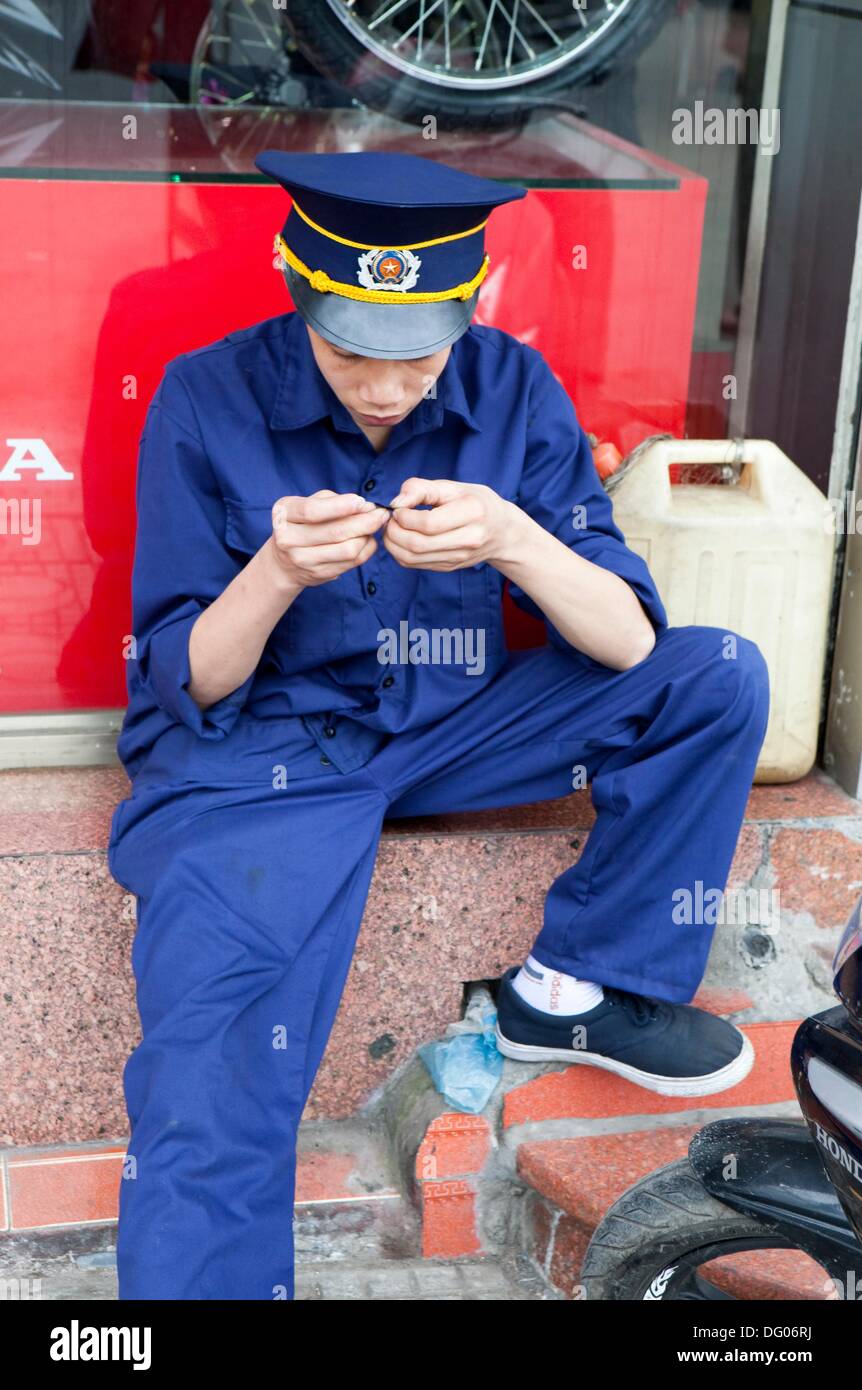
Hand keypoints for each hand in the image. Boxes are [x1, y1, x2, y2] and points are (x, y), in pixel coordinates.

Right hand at [269, 490, 387, 588]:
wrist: (284, 562)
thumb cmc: (302, 524)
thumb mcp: (307, 504)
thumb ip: (332, 501)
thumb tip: (365, 506)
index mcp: (285, 514)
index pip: (313, 511)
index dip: (341, 506)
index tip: (363, 502)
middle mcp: (289, 539)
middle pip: (335, 532)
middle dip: (365, 521)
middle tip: (382, 513)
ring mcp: (303, 560)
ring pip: (348, 549)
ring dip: (368, 536)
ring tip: (375, 525)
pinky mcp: (319, 574)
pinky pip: (352, 562)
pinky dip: (367, 549)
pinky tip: (368, 539)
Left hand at [382, 477, 517, 571]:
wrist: (502, 532)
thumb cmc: (476, 503)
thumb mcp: (454, 487)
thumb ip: (422, 488)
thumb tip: (396, 502)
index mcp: (472, 513)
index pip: (429, 523)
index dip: (405, 517)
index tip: (398, 508)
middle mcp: (469, 539)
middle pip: (418, 544)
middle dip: (394, 532)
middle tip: (390, 519)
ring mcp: (459, 557)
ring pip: (413, 558)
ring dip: (393, 544)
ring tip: (391, 529)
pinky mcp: (450, 566)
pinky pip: (415, 565)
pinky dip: (399, 553)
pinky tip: (400, 539)